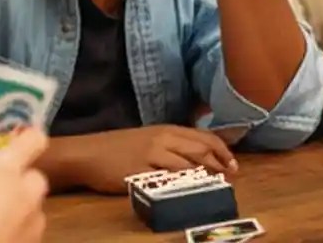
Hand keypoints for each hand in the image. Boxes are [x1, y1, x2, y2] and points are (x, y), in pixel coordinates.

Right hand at [0, 129, 48, 242]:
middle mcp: (26, 194)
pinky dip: (17, 232)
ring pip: (34, 207)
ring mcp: (32, 224)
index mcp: (4, 172)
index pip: (35, 140)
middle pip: (35, 176)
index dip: (27, 138)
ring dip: (19, 208)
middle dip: (20, 180)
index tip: (16, 140)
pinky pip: (29, 233)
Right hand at [78, 126, 237, 193]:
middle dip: (219, 165)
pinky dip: (181, 186)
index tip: (234, 164)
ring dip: (204, 177)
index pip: (203, 137)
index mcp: (166, 130)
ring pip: (186, 165)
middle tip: (231, 177)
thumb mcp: (149, 138)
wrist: (88, 153)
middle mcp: (162, 139)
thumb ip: (172, 144)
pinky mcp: (140, 172)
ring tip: (216, 186)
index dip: (222, 150)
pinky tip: (190, 192)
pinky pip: (165, 180)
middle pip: (199, 150)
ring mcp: (151, 156)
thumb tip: (199, 156)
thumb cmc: (118, 146)